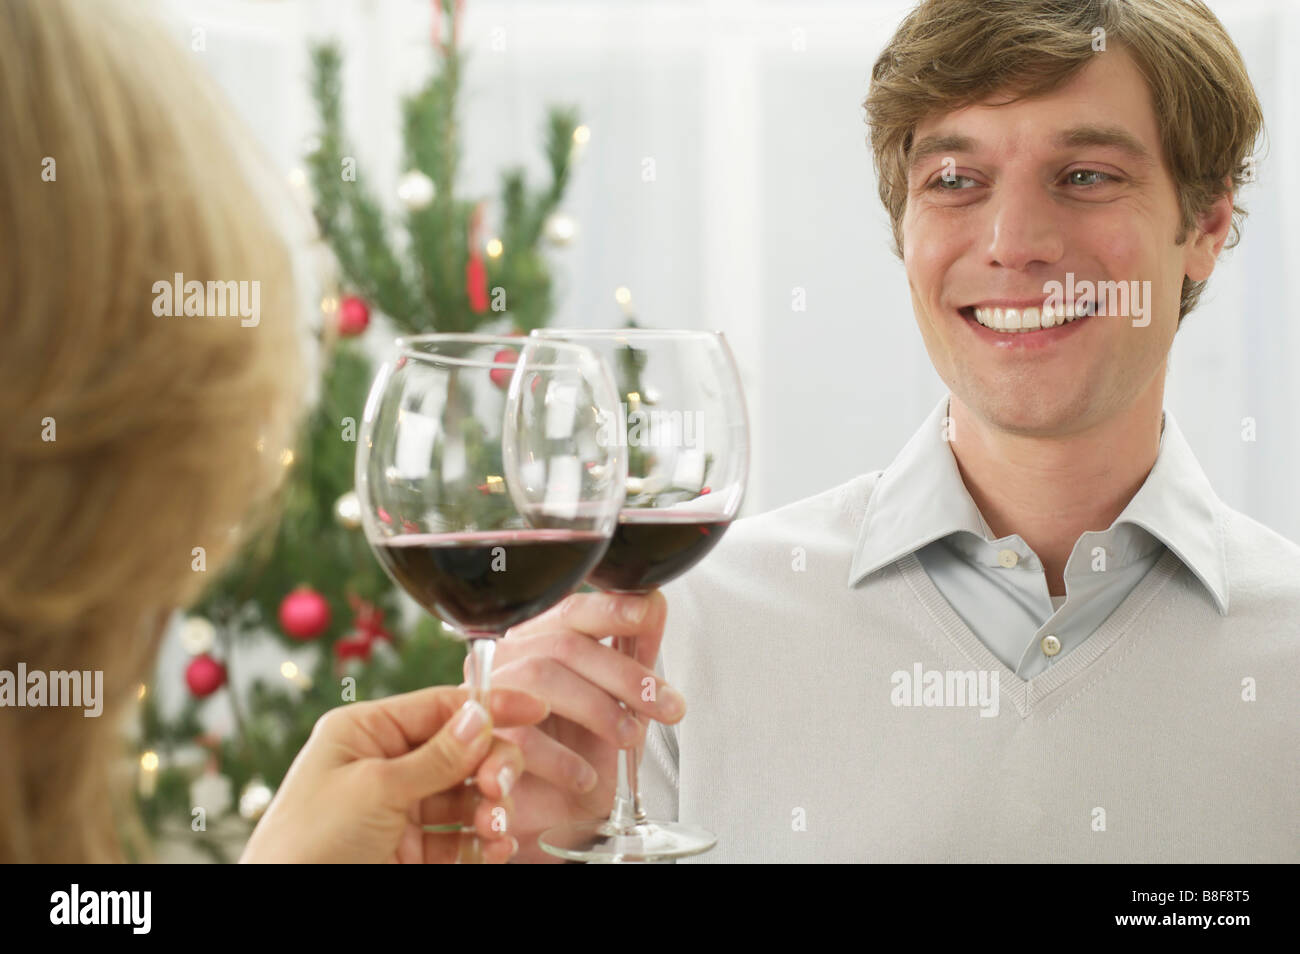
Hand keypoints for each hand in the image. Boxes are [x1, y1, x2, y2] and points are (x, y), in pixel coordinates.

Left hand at [239, 685, 547, 862]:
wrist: (281, 910)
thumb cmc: (305, 845)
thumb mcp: (374, 789)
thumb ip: (435, 756)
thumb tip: (480, 718)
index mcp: (365, 734)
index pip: (440, 708)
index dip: (489, 707)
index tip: (534, 710)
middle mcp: (384, 767)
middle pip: (461, 753)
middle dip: (490, 767)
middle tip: (499, 787)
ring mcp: (398, 812)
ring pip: (466, 798)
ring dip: (490, 810)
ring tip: (494, 829)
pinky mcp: (408, 853)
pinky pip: (460, 840)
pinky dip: (483, 843)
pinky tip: (494, 848)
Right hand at [480, 590, 685, 862]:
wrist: (552, 820)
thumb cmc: (580, 754)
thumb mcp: (619, 704)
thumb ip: (632, 654)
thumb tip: (654, 605)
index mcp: (540, 643)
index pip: (571, 612)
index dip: (611, 608)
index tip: (649, 613)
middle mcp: (507, 662)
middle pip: (563, 645)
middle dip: (624, 673)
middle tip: (666, 704)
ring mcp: (486, 699)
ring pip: (539, 678)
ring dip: (597, 708)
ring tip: (630, 738)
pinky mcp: (477, 743)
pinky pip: (518, 736)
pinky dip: (560, 758)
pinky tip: (585, 777)